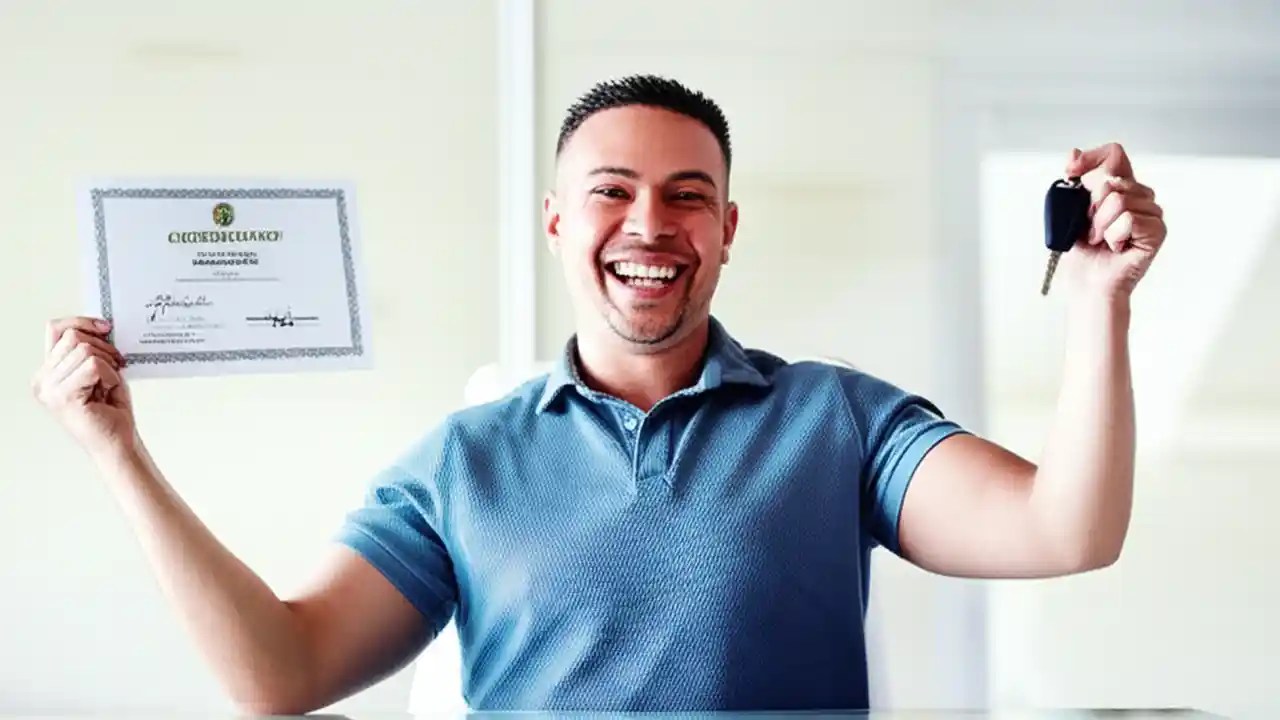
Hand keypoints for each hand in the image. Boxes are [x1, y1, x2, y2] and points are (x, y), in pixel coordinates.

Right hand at [32, 317, 136, 459]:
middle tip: (117, 364)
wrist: (118, 442)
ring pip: (85, 350)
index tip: (106, 327)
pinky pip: (93, 365)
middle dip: (103, 346)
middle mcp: (43, 379)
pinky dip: (110, 375)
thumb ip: (91, 350)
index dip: (82, 322)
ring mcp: (50, 388)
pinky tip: (109, 392)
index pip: (56, 329)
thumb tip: (100, 324)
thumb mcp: (101, 371)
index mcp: (48, 371)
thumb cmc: (111, 411)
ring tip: (110, 383)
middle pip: (73, 337)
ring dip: (108, 364)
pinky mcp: (63, 396)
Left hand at [1062, 143, 1166, 299]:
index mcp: (1120, 187)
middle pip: (1111, 180)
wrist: (1087, 283)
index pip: (1114, 154)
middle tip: (1092, 230)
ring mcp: (1151, 213)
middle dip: (1091, 209)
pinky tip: (1116, 246)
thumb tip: (1073, 153)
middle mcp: (1139, 196)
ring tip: (1102, 240)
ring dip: (1100, 226)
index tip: (1072, 171)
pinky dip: (1113, 236)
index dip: (1092, 159)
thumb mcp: (1072, 211)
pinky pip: (1129, 219)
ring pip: (1119, 200)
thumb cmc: (1083, 253)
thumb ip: (1076, 182)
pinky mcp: (1157, 231)